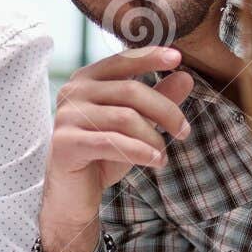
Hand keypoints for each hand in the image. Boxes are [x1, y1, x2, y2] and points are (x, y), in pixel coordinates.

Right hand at [40, 46, 194, 251]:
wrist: (73, 195)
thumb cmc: (103, 155)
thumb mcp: (135, 126)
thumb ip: (156, 100)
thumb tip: (186, 77)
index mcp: (86, 80)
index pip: (123, 60)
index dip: (151, 57)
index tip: (178, 59)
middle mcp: (73, 92)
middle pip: (131, 91)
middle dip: (165, 111)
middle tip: (184, 132)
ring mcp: (66, 117)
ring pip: (126, 118)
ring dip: (153, 138)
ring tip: (162, 156)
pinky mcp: (65, 143)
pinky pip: (112, 142)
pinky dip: (140, 151)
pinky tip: (156, 161)